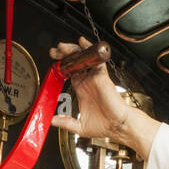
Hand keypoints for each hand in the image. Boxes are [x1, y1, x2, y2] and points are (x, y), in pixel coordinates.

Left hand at [49, 37, 159, 158]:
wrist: (117, 126)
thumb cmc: (104, 125)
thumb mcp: (78, 126)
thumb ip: (65, 122)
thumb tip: (52, 121)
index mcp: (82, 89)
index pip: (69, 72)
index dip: (60, 65)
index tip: (52, 62)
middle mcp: (88, 81)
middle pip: (74, 62)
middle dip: (63, 54)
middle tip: (54, 51)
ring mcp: (94, 77)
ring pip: (83, 58)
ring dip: (72, 50)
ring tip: (62, 47)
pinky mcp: (102, 76)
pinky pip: (96, 59)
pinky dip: (89, 49)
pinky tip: (82, 42)